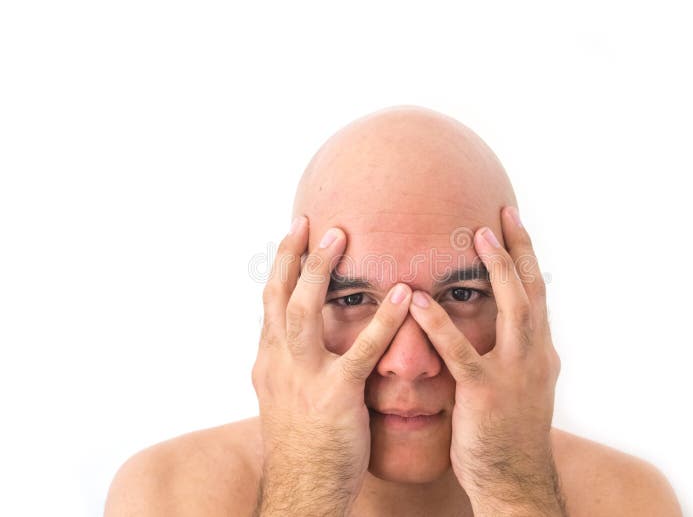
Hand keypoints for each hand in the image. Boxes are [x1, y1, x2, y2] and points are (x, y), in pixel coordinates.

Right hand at [251, 216, 411, 514]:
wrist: (300, 493)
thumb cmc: (301, 447)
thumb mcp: (286, 398)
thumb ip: (293, 363)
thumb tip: (302, 339)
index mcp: (270, 362)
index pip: (270, 303)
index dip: (281, 266)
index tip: (293, 235)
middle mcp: (279, 364)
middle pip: (279, 297)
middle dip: (293, 256)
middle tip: (310, 222)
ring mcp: (303, 379)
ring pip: (303, 312)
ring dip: (320, 272)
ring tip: (341, 237)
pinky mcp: (334, 398)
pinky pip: (361, 352)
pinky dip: (381, 321)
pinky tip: (403, 296)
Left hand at [408, 206, 564, 515]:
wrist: (516, 481)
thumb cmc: (511, 434)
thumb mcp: (525, 386)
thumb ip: (519, 352)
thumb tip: (516, 326)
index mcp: (540, 352)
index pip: (536, 293)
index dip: (525, 255)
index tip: (512, 220)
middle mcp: (535, 356)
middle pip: (532, 290)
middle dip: (517, 250)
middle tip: (499, 216)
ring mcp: (515, 374)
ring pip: (512, 310)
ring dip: (496, 270)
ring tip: (476, 238)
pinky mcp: (487, 395)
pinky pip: (461, 353)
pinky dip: (440, 324)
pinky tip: (418, 301)